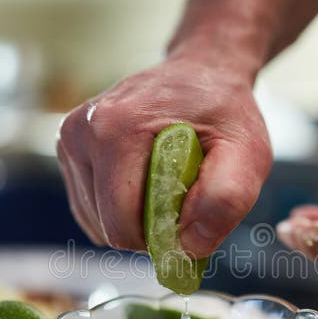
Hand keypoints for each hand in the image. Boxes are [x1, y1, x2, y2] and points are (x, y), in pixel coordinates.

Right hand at [57, 55, 270, 256]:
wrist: (204, 71)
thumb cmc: (225, 111)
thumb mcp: (247, 152)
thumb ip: (226, 200)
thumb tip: (188, 247)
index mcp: (115, 130)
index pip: (120, 224)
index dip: (160, 237)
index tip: (190, 216)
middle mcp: (81, 131)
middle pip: (106, 226)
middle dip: (148, 227)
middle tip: (182, 196)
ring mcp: (69, 139)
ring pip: (95, 221)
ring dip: (134, 217)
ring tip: (166, 182)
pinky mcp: (70, 148)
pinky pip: (90, 207)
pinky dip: (120, 208)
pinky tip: (146, 181)